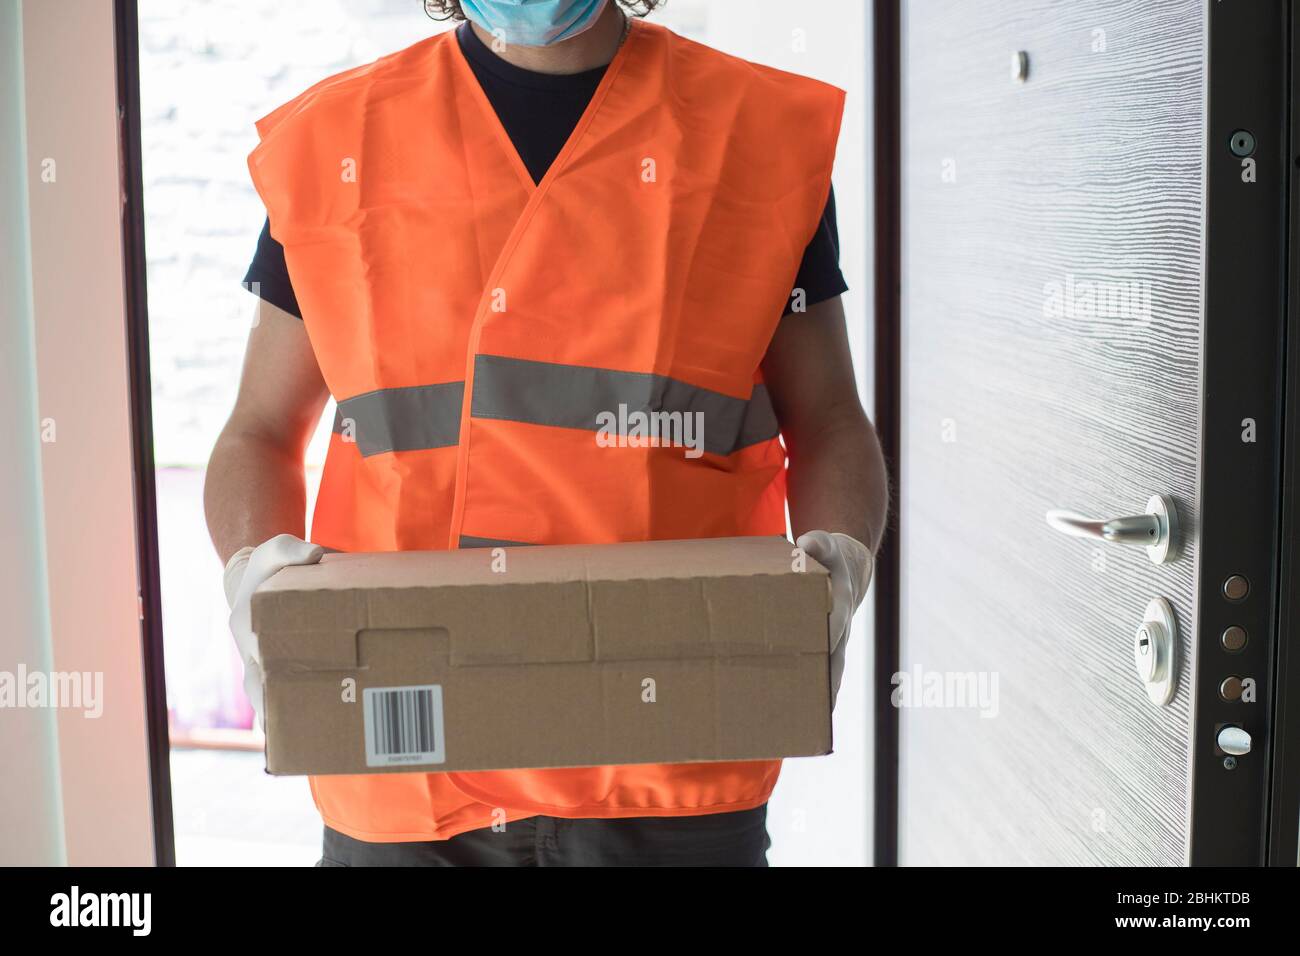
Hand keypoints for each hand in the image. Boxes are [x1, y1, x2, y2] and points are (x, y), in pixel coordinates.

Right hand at [223, 533, 323, 729]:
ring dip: (283, 722)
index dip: (264, 685)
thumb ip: (290, 548)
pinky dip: (292, 716)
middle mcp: (251, 652)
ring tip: (306, 744)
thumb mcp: (276, 550)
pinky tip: (314, 734)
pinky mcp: (280, 669)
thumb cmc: (270, 566)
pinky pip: (283, 696)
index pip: (253, 658)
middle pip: (258, 691)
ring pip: (269, 700)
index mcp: (246, 626)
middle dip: (271, 715)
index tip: (271, 712)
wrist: (260, 578)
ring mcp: (264, 665)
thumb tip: (314, 555)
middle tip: (288, 739)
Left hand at [796, 530, 873, 709]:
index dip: (825, 652)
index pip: (832, 634)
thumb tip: (807, 543)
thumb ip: (819, 544)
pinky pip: (819, 676)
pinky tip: (798, 719)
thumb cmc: (829, 556)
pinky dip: (814, 698)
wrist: (846, 567)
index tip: (818, 674)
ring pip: (827, 678)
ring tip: (799, 729)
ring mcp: (833, 645)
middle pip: (832, 667)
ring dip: (817, 702)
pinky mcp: (823, 651)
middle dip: (822, 690)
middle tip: (808, 717)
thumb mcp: (825, 546)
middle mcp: (839, 633)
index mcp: (839, 609)